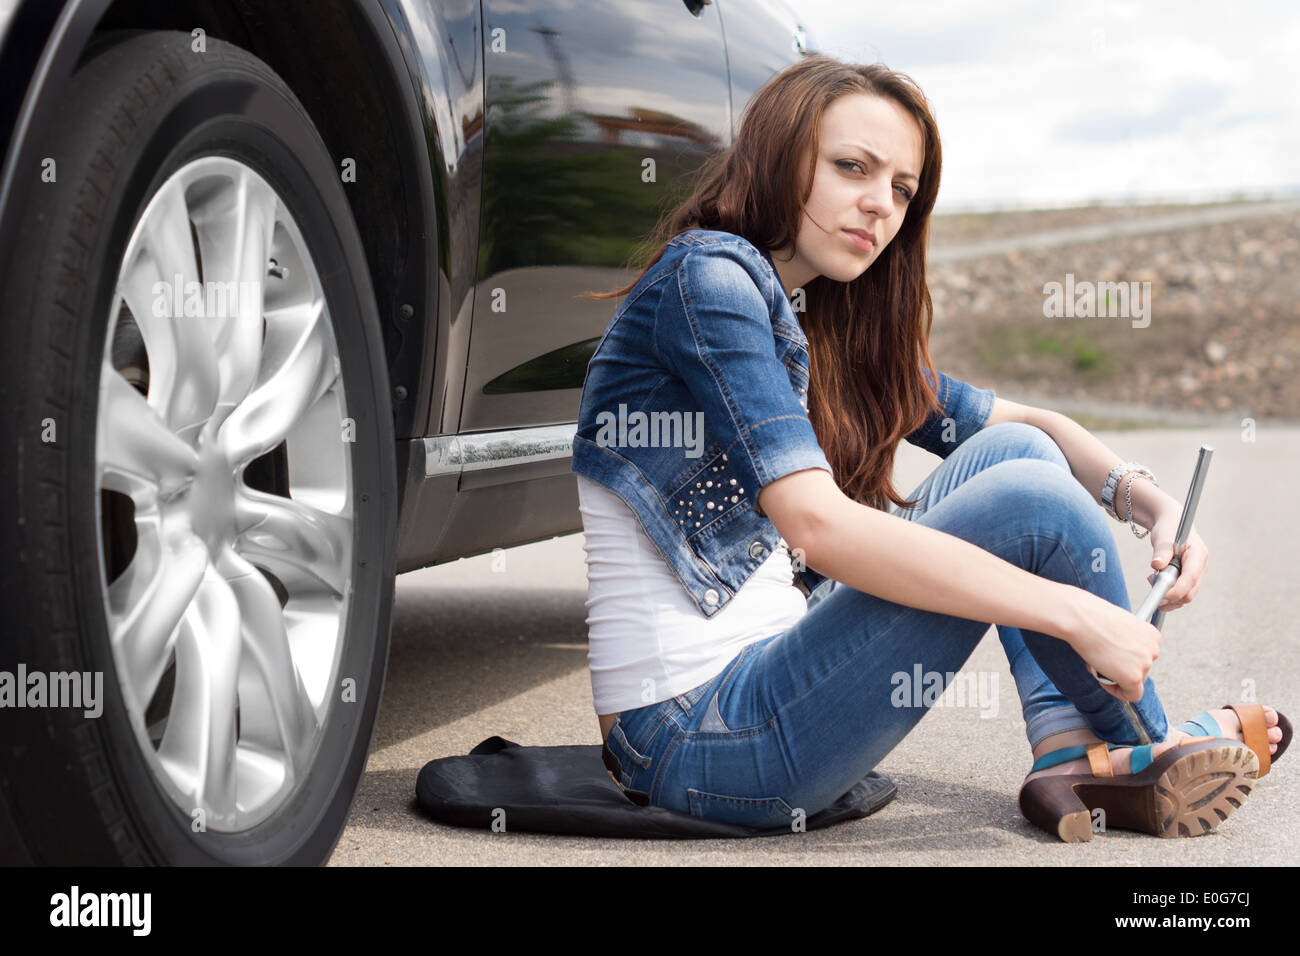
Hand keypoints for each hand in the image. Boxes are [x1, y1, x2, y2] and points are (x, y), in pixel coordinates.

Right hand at [1062, 587, 1160, 701]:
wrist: (1082, 619)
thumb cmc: (1093, 617)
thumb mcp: (1117, 625)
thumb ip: (1126, 640)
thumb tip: (1120, 653)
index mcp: (1152, 635)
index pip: (1144, 656)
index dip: (1126, 658)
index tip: (1112, 656)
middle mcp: (1153, 649)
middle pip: (1141, 669)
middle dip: (1121, 668)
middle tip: (1102, 661)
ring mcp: (1145, 663)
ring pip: (1135, 682)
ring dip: (1116, 678)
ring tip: (1098, 665)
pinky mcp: (1134, 677)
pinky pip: (1131, 695)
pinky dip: (1116, 691)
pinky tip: (1102, 679)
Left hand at [1143, 505, 1208, 612]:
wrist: (1172, 523)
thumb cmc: (1168, 528)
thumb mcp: (1163, 536)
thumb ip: (1161, 551)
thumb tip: (1157, 565)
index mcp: (1198, 555)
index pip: (1190, 579)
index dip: (1176, 590)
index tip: (1159, 594)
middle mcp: (1201, 567)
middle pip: (1189, 593)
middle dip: (1170, 595)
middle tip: (1151, 583)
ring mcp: (1197, 574)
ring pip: (1185, 596)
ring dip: (1168, 595)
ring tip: (1152, 577)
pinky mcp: (1190, 578)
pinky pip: (1181, 593)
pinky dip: (1168, 592)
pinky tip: (1156, 580)